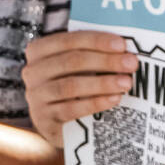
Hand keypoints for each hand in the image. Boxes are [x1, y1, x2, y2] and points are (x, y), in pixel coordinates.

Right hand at [22, 31, 138, 146]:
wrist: (57, 123)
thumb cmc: (72, 84)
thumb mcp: (78, 67)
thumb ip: (93, 54)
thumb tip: (125, 50)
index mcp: (39, 50)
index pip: (69, 40)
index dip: (97, 41)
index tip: (122, 45)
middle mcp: (32, 71)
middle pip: (71, 62)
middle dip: (105, 61)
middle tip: (131, 64)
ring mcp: (35, 95)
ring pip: (71, 86)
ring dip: (103, 83)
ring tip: (126, 83)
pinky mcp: (43, 119)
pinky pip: (71, 109)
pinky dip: (95, 103)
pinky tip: (114, 99)